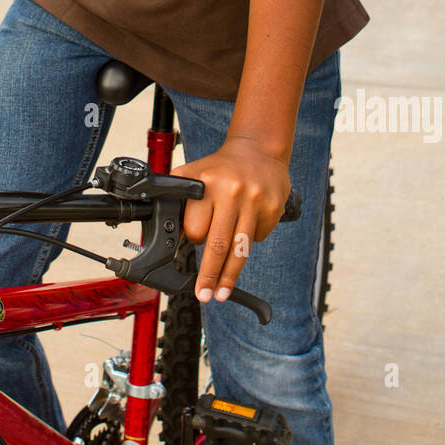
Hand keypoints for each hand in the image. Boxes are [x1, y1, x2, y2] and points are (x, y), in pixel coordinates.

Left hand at [171, 138, 290, 302]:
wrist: (259, 150)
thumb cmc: (222, 166)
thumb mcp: (194, 172)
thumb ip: (178, 197)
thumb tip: (170, 232)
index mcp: (207, 183)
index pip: (196, 227)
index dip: (193, 239)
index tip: (194, 243)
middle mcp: (232, 192)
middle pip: (218, 244)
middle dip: (209, 274)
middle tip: (203, 294)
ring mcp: (255, 202)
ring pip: (240, 249)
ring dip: (229, 276)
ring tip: (221, 293)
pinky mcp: (273, 209)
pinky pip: (258, 238)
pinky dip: (250, 242)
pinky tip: (247, 231)